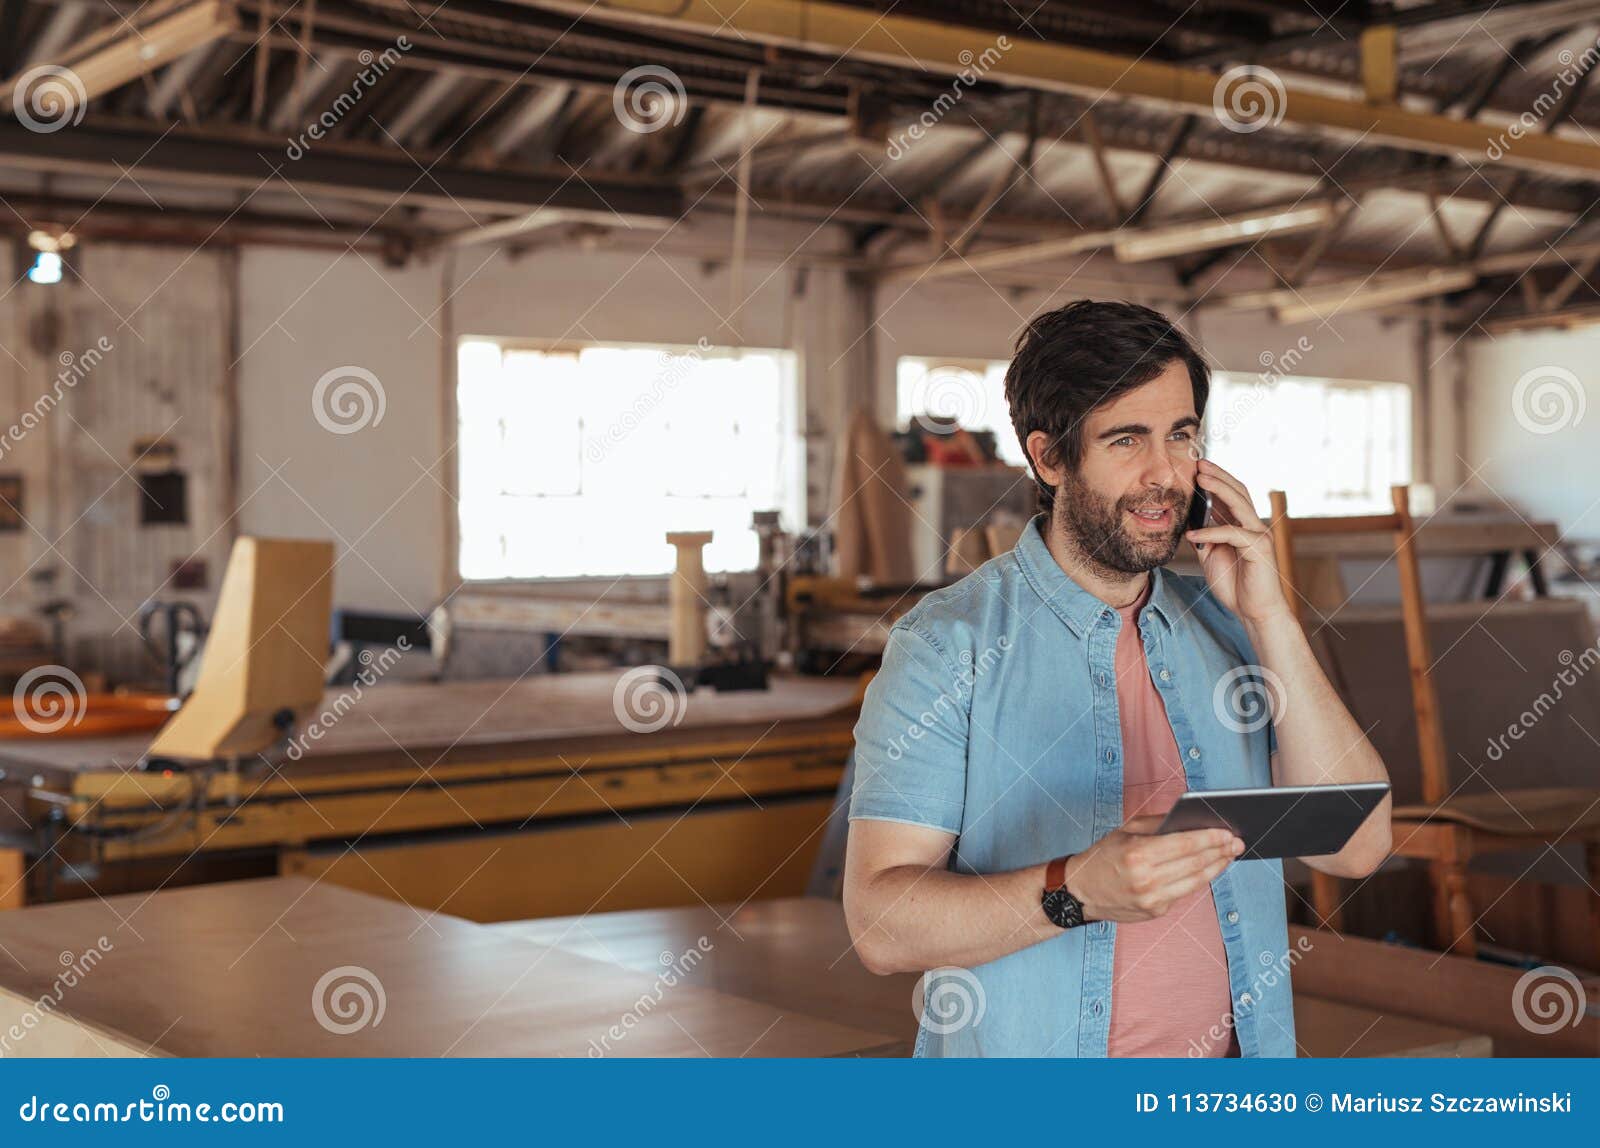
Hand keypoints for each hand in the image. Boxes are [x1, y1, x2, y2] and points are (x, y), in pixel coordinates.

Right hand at [1062, 815, 1242, 922]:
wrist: (1081, 891)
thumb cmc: (1103, 856)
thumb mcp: (1126, 831)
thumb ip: (1160, 824)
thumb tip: (1193, 820)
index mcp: (1138, 854)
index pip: (1185, 844)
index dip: (1209, 838)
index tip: (1226, 832)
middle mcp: (1147, 879)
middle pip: (1195, 863)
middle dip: (1219, 852)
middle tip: (1236, 843)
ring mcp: (1153, 899)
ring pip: (1196, 881)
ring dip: (1216, 867)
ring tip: (1228, 856)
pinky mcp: (1156, 911)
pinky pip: (1184, 892)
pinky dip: (1199, 879)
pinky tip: (1209, 869)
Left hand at [1186, 458, 1293, 624]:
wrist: (1255, 611)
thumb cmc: (1235, 584)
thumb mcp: (1212, 556)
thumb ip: (1204, 537)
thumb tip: (1188, 521)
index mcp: (1244, 525)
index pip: (1232, 494)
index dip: (1217, 479)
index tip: (1197, 466)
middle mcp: (1254, 525)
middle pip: (1237, 492)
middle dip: (1218, 476)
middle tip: (1198, 463)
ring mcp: (1260, 535)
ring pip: (1239, 504)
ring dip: (1218, 489)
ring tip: (1199, 479)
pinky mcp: (1259, 549)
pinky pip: (1232, 534)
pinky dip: (1210, 531)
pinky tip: (1192, 533)